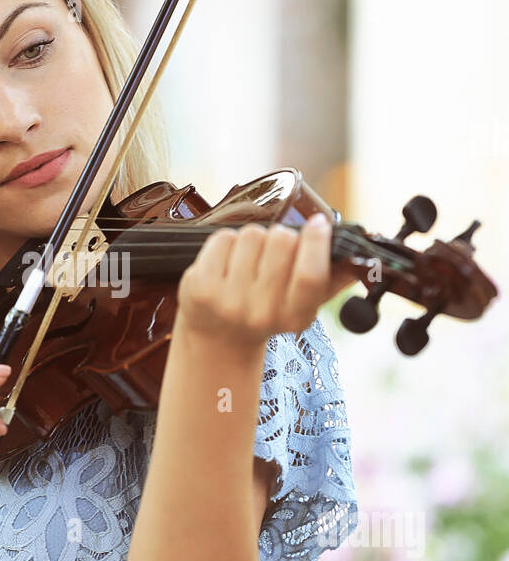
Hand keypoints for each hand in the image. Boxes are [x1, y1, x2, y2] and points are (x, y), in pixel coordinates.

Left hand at [176, 213, 358, 347]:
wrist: (218, 337)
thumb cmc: (268, 311)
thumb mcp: (302, 304)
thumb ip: (333, 279)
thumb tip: (361, 257)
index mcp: (294, 319)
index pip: (309, 274)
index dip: (317, 242)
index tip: (319, 223)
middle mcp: (261, 313)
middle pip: (281, 241)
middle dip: (282, 238)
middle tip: (274, 255)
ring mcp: (228, 301)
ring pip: (252, 234)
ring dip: (253, 240)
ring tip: (249, 263)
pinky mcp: (200, 287)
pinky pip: (223, 238)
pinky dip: (226, 242)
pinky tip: (227, 264)